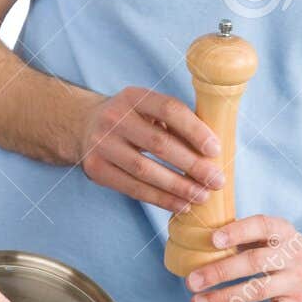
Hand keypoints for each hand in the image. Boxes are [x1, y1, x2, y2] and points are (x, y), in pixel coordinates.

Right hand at [79, 87, 223, 212]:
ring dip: (179, 187)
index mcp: (133, 96)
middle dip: (192, 165)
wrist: (84, 126)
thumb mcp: (149, 109)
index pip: (169, 110)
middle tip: (217, 181)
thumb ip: (176, 123)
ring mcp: (102, 144)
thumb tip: (214, 152)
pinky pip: (133, 189)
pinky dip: (160, 199)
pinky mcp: (96, 169)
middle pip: (159, 144)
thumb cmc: (132, 119)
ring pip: (145, 171)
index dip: (195, 131)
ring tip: (202, 196)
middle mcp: (114, 118)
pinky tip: (181, 205)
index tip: (216, 150)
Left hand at [184, 214, 301, 301]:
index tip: (212, 239)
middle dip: (220, 272)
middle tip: (191, 281)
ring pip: (258, 291)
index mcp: (285, 232)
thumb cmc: (284, 255)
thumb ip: (245, 237)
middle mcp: (294, 255)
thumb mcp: (274, 238)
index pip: (263, 226)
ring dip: (223, 298)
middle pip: (255, 262)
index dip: (238, 230)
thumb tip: (197, 240)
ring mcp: (297, 283)